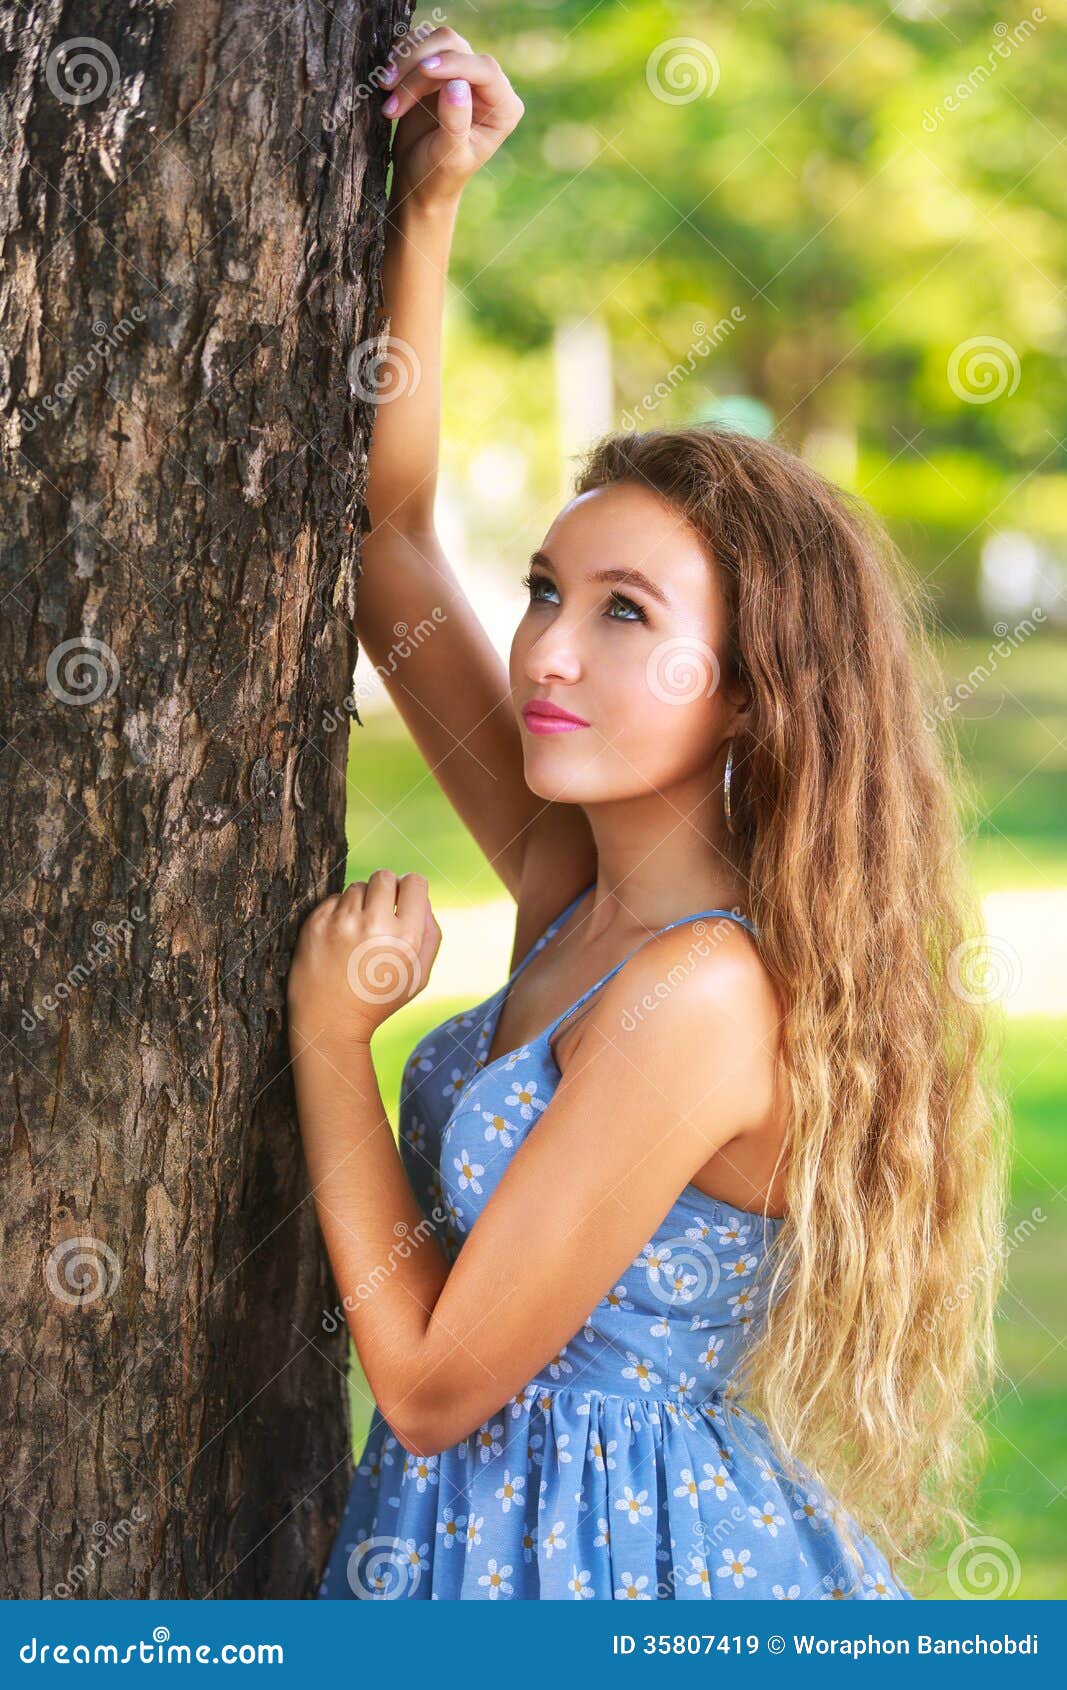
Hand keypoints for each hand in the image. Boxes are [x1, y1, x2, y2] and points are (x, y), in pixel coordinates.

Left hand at [287, 869, 441, 1048]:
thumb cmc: (378, 999)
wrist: (330, 1022)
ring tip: (358, 932)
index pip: (414, 882)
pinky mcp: (315, 923)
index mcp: (405, 936)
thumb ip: (430, 934)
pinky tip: (339, 939)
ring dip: (361, 903)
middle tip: (380, 913)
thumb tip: (422, 898)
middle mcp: (374, 924)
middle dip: (386, 890)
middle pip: (384, 876)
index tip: (404, 902)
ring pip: (357, 887)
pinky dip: (338, 913)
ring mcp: (341, 922)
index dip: (411, 890)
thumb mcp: (419, 975)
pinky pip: (334, 899)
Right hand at [380, 25, 523, 210]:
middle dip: (419, 64)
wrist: (418, 181)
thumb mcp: (449, 156)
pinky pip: (419, 45)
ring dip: (405, 61)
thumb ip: (456, 121)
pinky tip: (387, 82)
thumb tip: (456, 85)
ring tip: (385, 90)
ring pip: (434, 41)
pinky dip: (400, 58)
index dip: (454, 63)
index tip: (424, 70)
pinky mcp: (439, 70)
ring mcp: (462, 73)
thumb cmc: (438, 176)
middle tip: (389, 89)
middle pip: (455, 46)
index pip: (484, 69)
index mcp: (503, 107)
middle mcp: (487, 85)